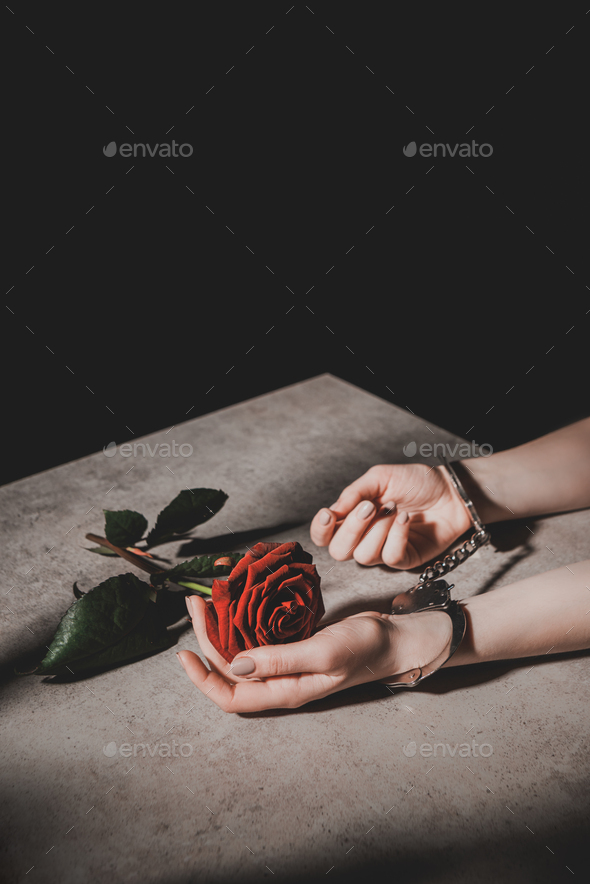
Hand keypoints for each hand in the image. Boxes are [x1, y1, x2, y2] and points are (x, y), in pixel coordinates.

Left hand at [176, 595, 451, 711]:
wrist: (391, 639)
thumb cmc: (363, 650)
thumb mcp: (322, 653)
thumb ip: (279, 660)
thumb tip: (234, 664)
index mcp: (284, 691)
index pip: (232, 696)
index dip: (204, 679)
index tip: (185, 652)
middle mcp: (279, 681)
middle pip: (230, 670)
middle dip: (207, 640)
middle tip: (196, 603)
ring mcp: (285, 664)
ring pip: (241, 652)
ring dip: (221, 629)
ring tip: (208, 600)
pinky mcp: (292, 646)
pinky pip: (257, 638)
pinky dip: (241, 621)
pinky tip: (236, 603)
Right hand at [310, 463, 472, 568]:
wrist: (450, 490)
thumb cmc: (416, 482)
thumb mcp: (380, 478)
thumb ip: (353, 493)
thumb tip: (334, 510)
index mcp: (352, 518)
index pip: (325, 536)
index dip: (321, 531)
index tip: (328, 515)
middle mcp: (364, 538)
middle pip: (339, 552)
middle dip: (352, 529)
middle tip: (370, 507)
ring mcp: (383, 550)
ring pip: (363, 556)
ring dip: (379, 529)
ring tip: (395, 508)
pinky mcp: (404, 559)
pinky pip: (390, 557)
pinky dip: (396, 536)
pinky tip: (405, 519)